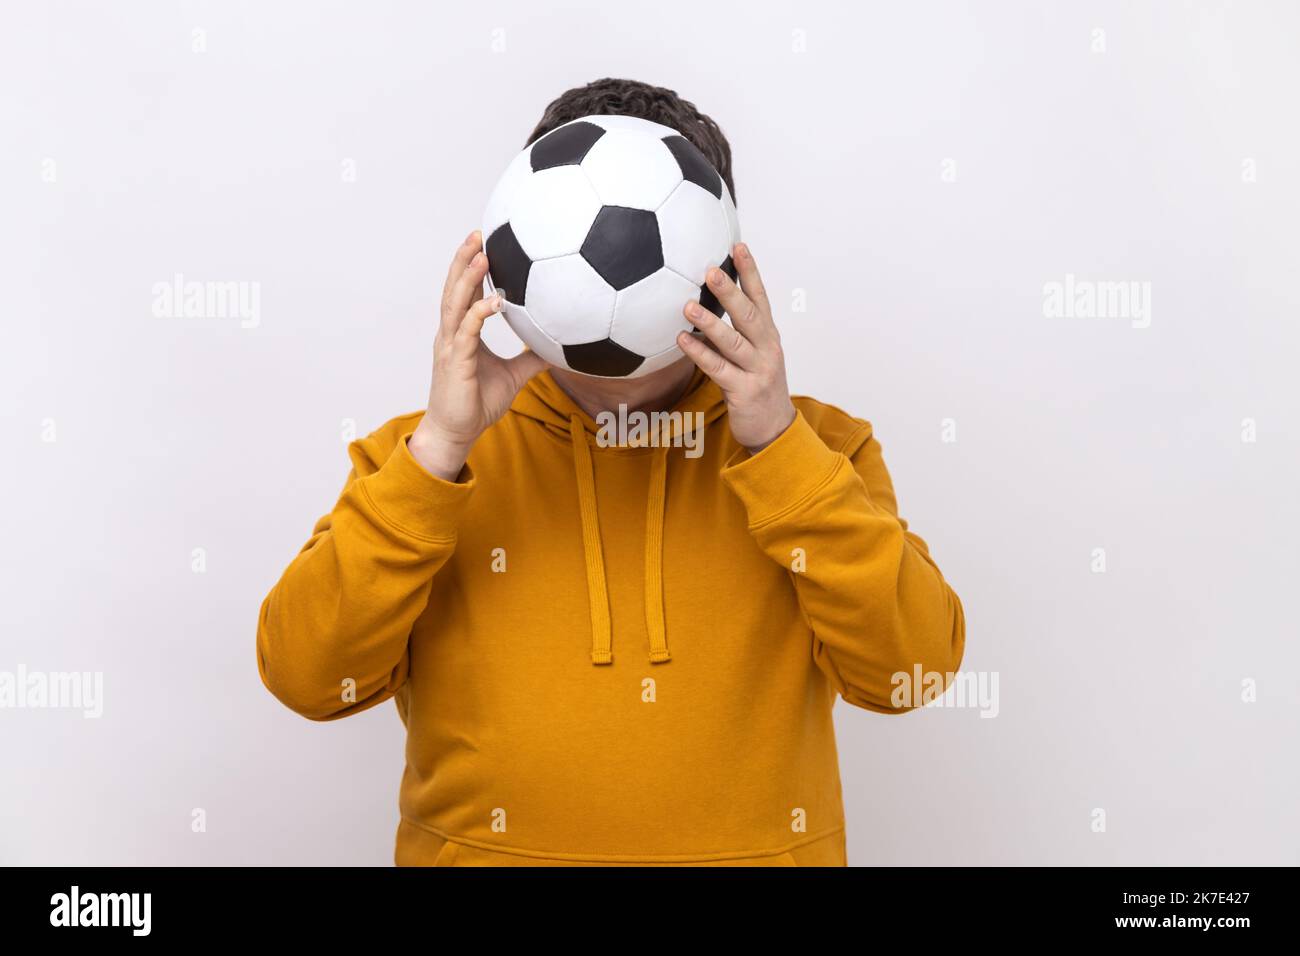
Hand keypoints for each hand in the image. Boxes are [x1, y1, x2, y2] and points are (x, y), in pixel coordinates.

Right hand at [409, 231, 545, 479]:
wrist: (457, 433)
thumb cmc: (477, 403)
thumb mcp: (514, 376)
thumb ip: (531, 358)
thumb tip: (558, 347)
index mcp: (462, 332)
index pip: (465, 292)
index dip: (472, 267)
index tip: (484, 243)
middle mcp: (452, 333)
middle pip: (454, 288)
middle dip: (464, 259)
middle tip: (478, 233)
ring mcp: (452, 346)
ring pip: (456, 304)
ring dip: (468, 278)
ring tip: (482, 254)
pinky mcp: (456, 363)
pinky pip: (467, 333)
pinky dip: (479, 314)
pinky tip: (496, 301)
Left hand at [677, 243, 796, 453]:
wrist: (775, 430)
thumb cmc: (757, 387)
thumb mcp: (753, 355)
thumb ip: (736, 331)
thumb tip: (703, 304)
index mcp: (768, 336)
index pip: (760, 297)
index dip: (750, 271)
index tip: (738, 245)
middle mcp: (767, 349)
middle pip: (749, 314)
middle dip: (730, 291)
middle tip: (711, 269)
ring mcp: (758, 370)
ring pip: (733, 341)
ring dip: (710, 322)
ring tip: (688, 306)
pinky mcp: (745, 391)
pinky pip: (719, 369)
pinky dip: (700, 354)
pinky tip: (682, 341)